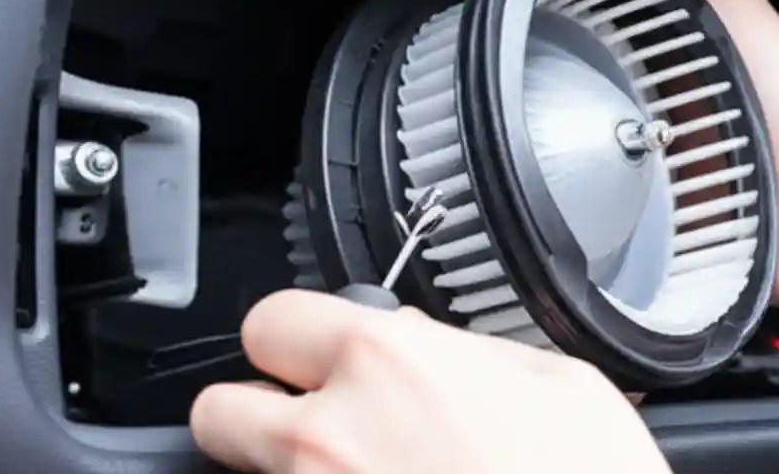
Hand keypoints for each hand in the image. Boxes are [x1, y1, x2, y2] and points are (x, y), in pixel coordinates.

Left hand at [191, 290, 671, 472]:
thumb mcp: (560, 382)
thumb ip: (466, 352)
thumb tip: (422, 347)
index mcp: (387, 363)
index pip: (273, 319)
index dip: (297, 337)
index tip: (319, 355)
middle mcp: (328, 437)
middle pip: (218, 410)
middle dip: (259, 412)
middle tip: (319, 425)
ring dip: (292, 473)